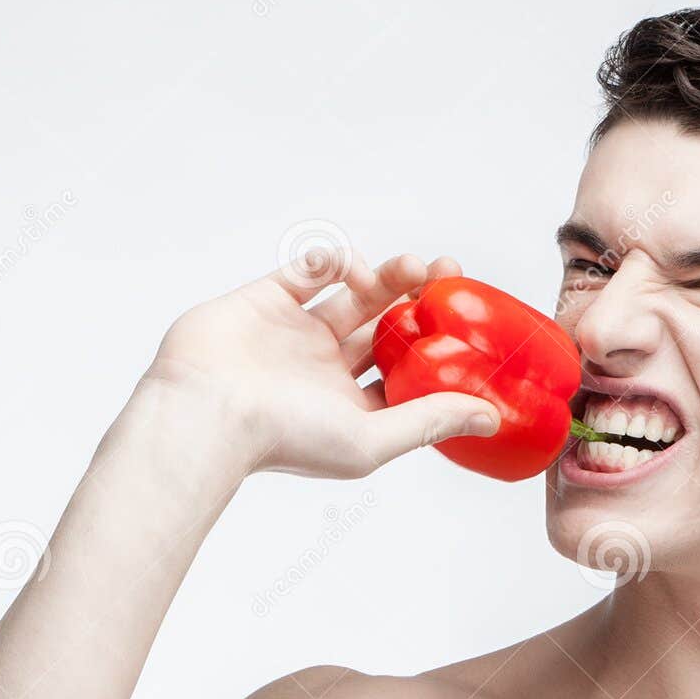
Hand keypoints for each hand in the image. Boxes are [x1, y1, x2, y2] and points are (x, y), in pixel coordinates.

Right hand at [146, 250, 500, 479]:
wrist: (207, 411)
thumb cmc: (284, 439)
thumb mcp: (373, 439)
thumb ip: (429, 421)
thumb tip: (492, 417)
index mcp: (350, 407)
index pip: (404, 373)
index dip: (437, 348)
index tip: (467, 321)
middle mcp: (324, 371)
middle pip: (384, 326)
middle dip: (417, 298)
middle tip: (445, 272)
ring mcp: (294, 334)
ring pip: (351, 295)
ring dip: (383, 276)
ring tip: (407, 267)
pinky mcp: (265, 301)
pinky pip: (306, 270)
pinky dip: (332, 259)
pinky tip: (348, 265)